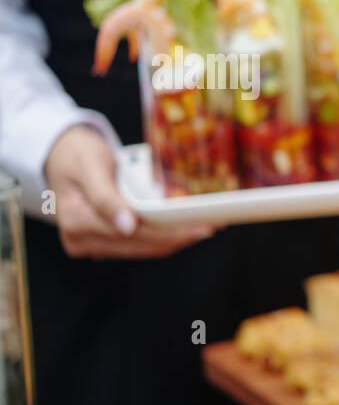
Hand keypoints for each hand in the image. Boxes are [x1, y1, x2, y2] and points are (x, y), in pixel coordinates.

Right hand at [44, 125, 214, 258]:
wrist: (61, 156)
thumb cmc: (78, 155)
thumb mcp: (91, 166)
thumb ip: (105, 197)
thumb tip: (126, 227)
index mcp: (76, 220)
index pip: (133, 233)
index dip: (169, 232)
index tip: (199, 227)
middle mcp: (81, 239)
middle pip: (141, 245)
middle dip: (179, 237)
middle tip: (211, 227)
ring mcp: (92, 244)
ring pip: (144, 249)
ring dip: (175, 240)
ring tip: (204, 228)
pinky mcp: (103, 243)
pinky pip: (140, 245)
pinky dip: (163, 237)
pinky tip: (184, 229)